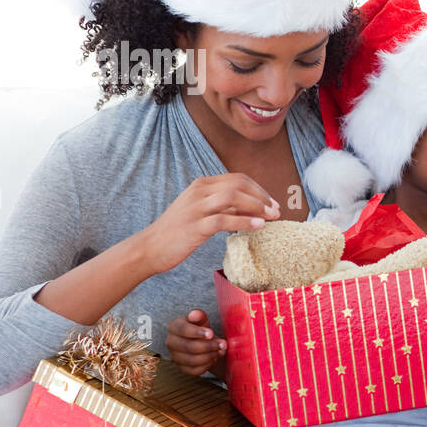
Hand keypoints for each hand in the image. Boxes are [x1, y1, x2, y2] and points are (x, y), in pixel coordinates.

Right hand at [139, 174, 280, 275]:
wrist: (149, 247)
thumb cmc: (178, 231)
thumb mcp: (200, 210)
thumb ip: (222, 205)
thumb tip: (251, 206)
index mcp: (201, 185)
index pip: (238, 179)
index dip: (259, 189)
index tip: (272, 202)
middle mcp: (199, 192)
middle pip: (239, 185)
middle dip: (262, 197)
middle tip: (277, 210)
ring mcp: (196, 208)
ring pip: (233, 197)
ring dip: (257, 206)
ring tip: (272, 217)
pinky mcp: (195, 226)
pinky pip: (224, 219)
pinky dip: (244, 221)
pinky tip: (258, 226)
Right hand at [167, 309, 225, 376]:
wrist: (201, 341)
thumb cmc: (200, 328)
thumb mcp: (201, 319)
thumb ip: (199, 316)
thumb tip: (195, 314)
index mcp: (174, 327)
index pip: (183, 330)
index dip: (198, 333)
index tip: (211, 333)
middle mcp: (171, 342)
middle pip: (189, 347)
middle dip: (209, 346)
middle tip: (223, 344)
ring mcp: (175, 357)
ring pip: (192, 360)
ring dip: (210, 356)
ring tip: (220, 350)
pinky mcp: (182, 368)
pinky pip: (195, 370)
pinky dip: (207, 365)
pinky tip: (214, 358)